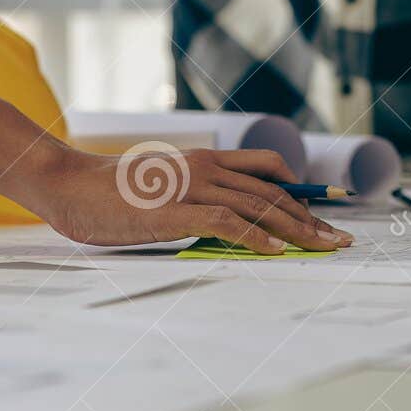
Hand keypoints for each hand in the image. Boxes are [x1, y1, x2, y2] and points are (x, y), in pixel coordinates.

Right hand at [30, 148, 353, 255]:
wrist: (69, 185)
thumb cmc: (112, 192)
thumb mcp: (165, 185)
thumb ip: (198, 195)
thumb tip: (232, 221)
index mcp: (206, 159)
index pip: (268, 169)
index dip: (303, 191)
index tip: (329, 213)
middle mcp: (205, 167)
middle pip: (273, 192)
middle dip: (311, 219)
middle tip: (341, 240)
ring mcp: (190, 186)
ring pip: (257, 206)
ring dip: (296, 230)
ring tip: (323, 248)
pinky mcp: (173, 210)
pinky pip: (226, 222)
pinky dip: (256, 236)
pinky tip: (277, 251)